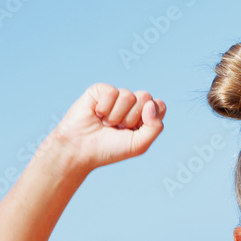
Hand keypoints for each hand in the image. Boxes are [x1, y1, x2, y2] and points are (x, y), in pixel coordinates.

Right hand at [48, 84, 166, 169]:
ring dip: (116, 115)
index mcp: (143, 117)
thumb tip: (151, 103)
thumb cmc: (110, 149)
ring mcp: (116, 97)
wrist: (81, 149)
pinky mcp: (100, 91)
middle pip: (146, 96)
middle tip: (119, 128)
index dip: (150, 117)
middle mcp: (131, 105)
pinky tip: (96, 114)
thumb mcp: (139, 145)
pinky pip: (112, 92)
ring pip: (128, 95)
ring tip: (106, 124)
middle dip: (132, 117)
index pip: (159, 105)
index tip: (136, 129)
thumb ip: (155, 127)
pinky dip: (104, 108)